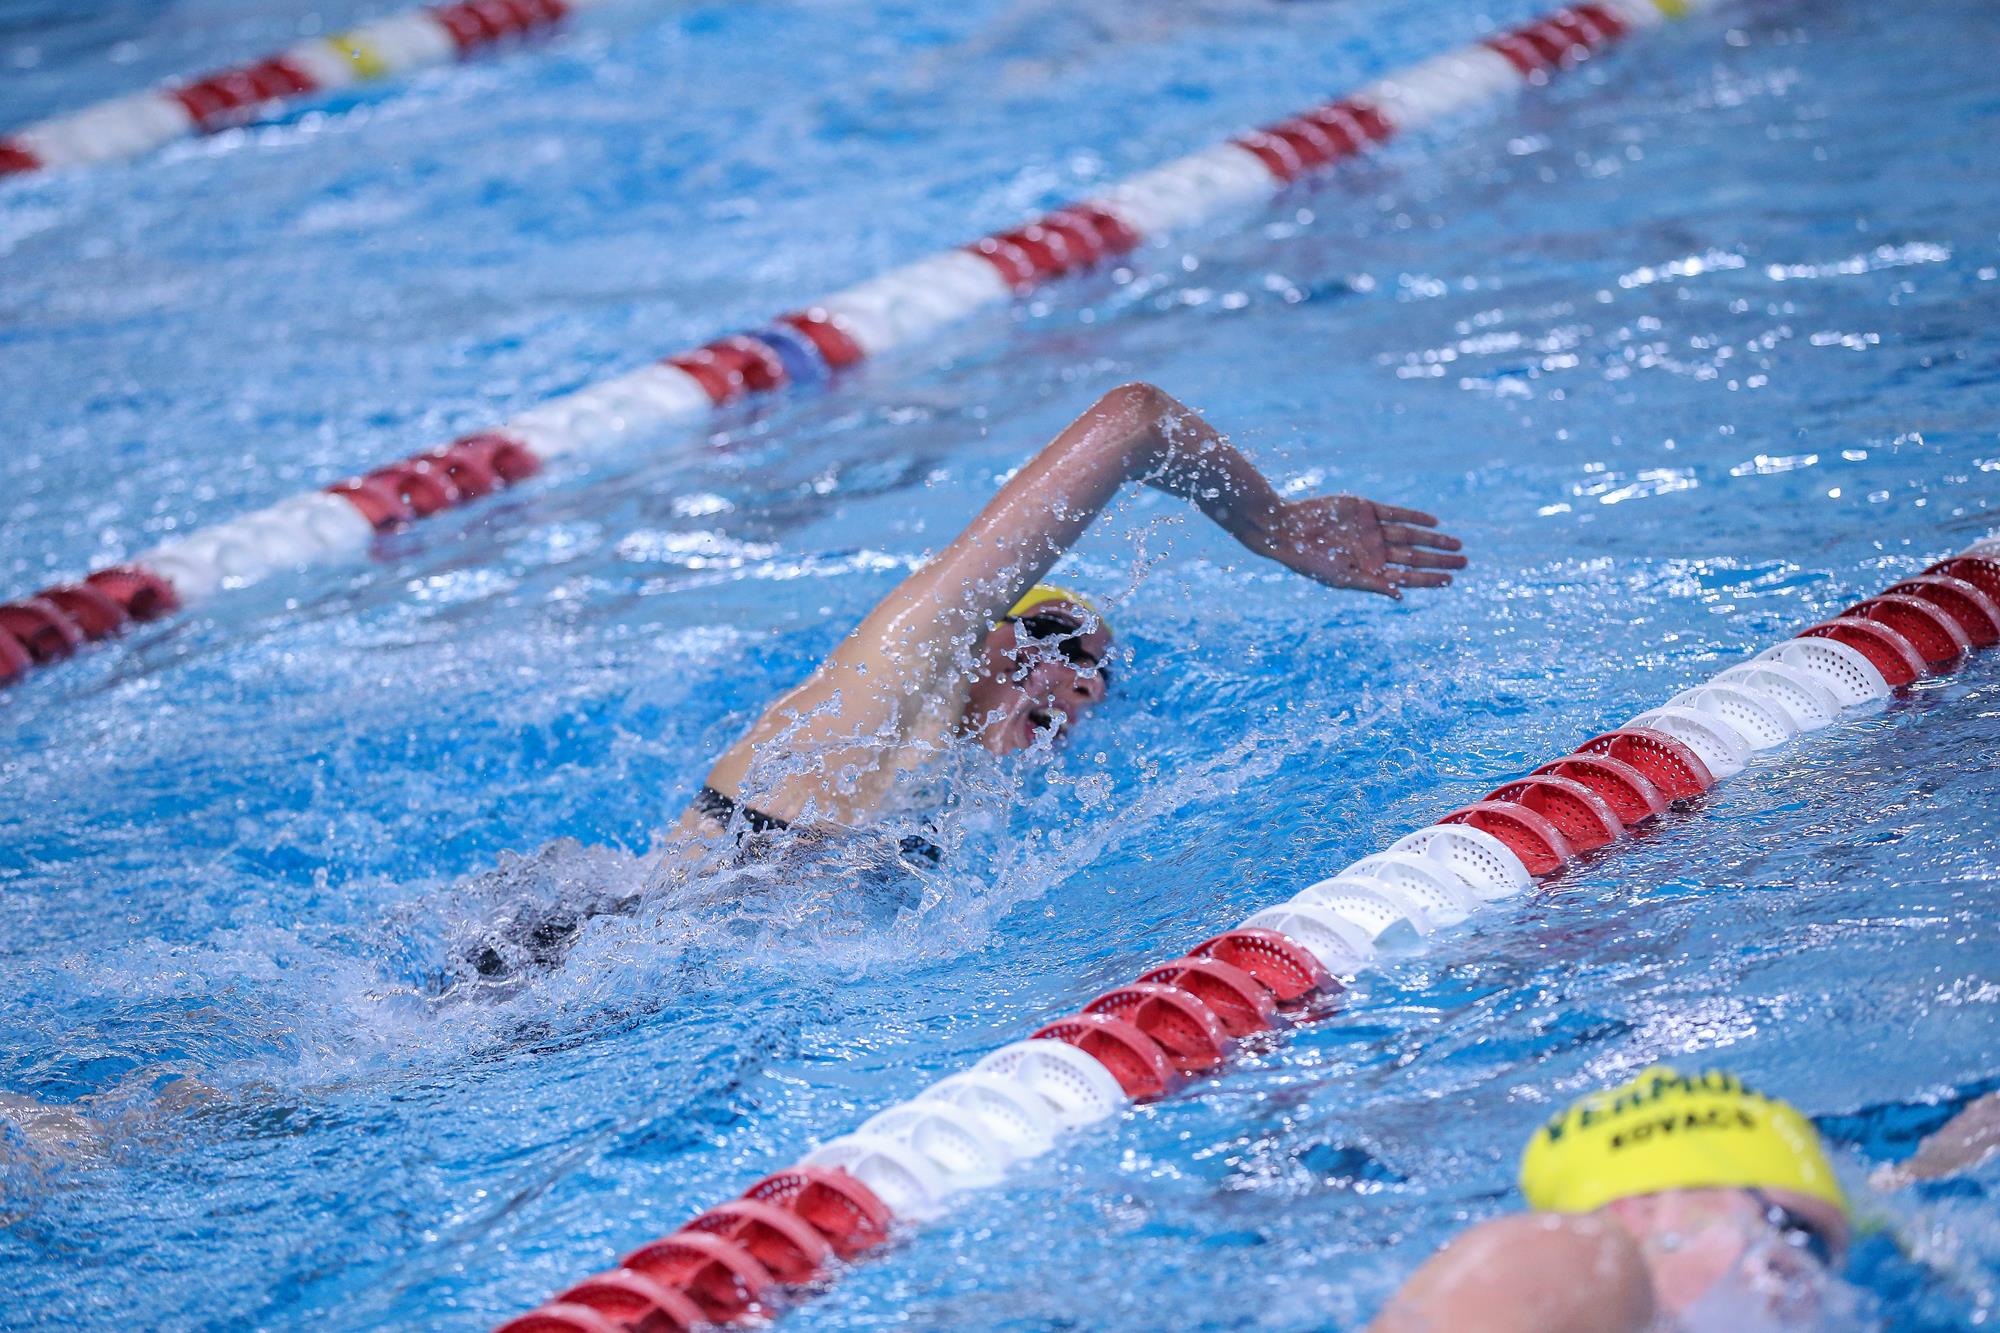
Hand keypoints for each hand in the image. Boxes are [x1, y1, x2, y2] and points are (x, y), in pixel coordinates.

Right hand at [1244, 495, 1466, 597]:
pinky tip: (1434, 523)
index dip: (1430, 579)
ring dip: (1434, 540)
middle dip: (1440, 560)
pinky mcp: (1366, 509)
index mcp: (1370, 570)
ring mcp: (1372, 529)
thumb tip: (1401, 596)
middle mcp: (1375, 551)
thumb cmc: (1309, 560)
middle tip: (1465, 562)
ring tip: (1457, 544)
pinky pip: (1397, 513)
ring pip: (1411, 535)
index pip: (1407, 577)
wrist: (1286, 529)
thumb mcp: (1342, 578)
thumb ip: (1372, 584)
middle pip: (1415, 557)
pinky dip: (1415, 517)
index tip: (1451, 581)